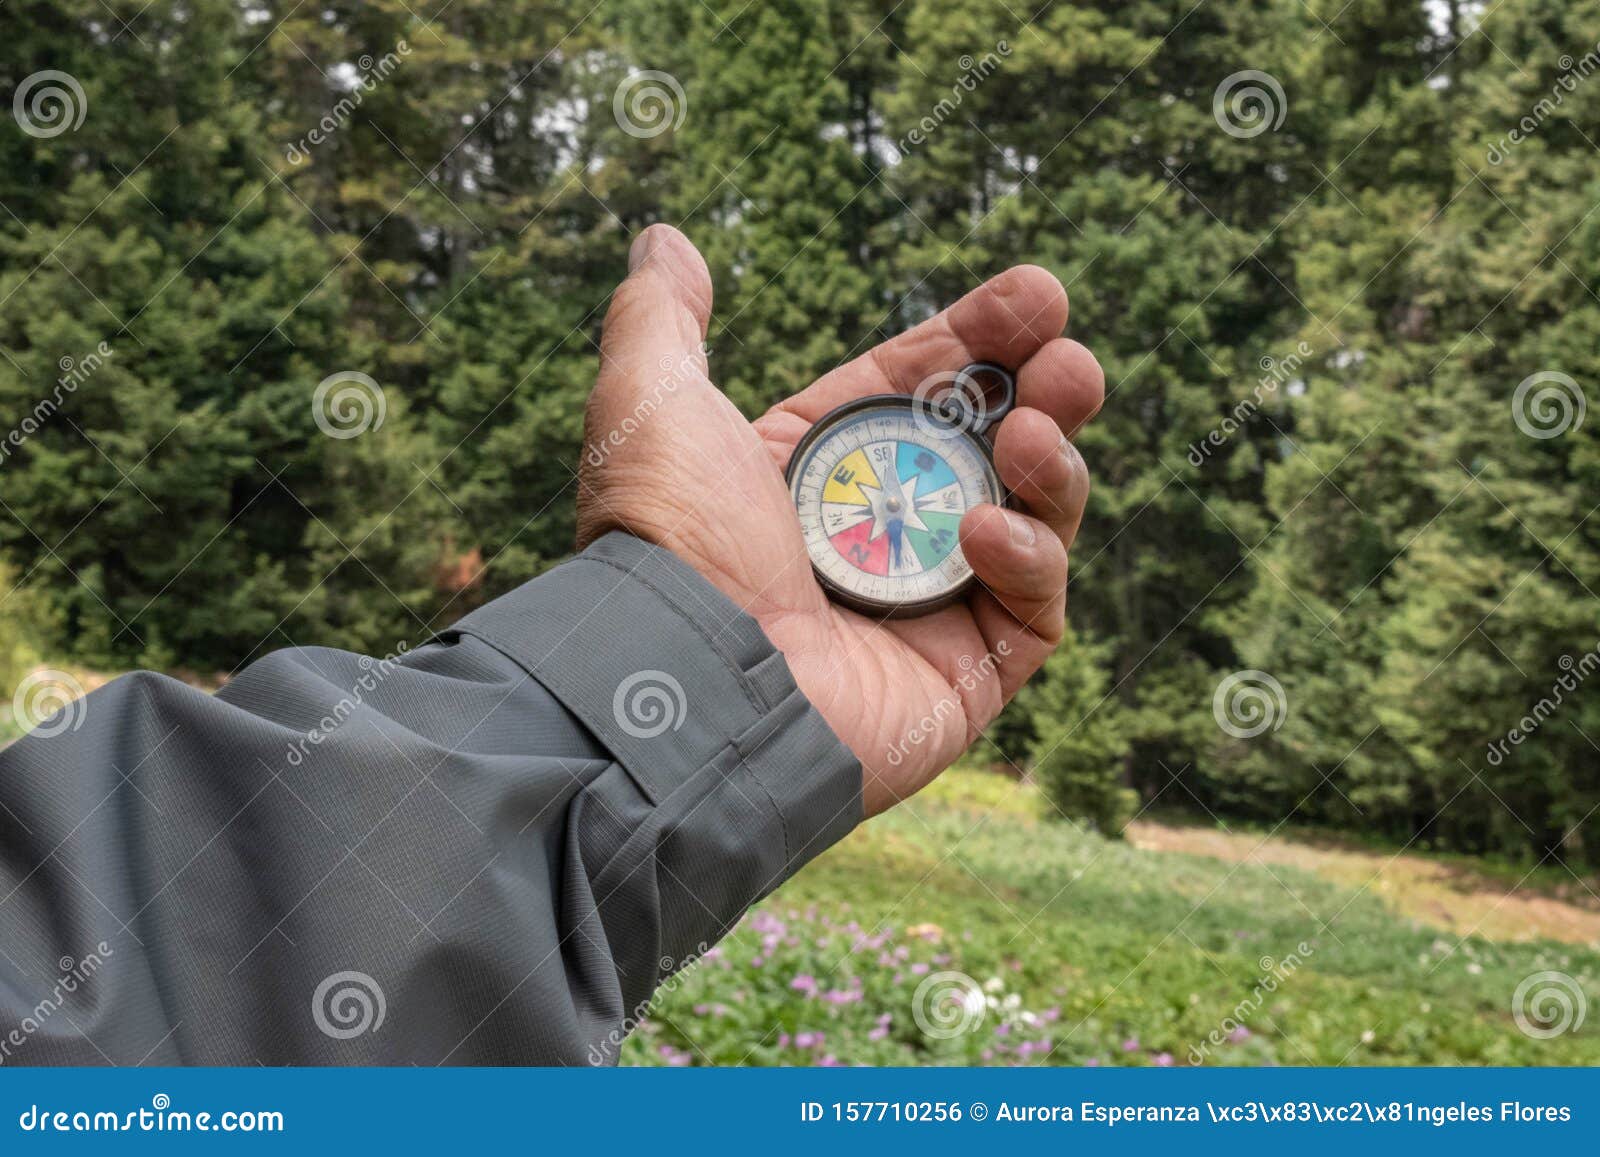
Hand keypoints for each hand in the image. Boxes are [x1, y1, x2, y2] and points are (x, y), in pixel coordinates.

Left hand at [578, 226, 1102, 815]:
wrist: (688, 678)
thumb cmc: (671, 540)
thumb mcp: (652, 400)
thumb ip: (662, 316)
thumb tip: (665, 240)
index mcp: (821, 471)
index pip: (923, 391)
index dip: (981, 339)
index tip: (1036, 295)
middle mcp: (882, 537)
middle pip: (995, 449)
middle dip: (1045, 393)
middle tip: (1067, 361)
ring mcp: (931, 608)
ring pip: (1035, 519)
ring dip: (1050, 464)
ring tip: (1031, 432)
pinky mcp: (967, 675)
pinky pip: (1034, 605)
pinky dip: (1028, 556)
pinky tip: (986, 527)